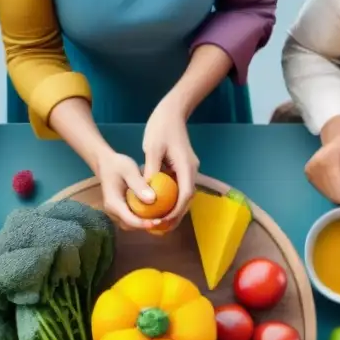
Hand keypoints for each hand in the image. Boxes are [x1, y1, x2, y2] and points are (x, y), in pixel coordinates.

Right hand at [94, 148, 153, 230]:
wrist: (106, 164)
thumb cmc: (118, 165)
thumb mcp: (129, 170)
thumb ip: (139, 184)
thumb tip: (152, 200)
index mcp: (113, 203)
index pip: (129, 219)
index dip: (144, 224)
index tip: (159, 221)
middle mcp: (112, 211)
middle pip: (130, 225)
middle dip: (146, 226)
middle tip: (164, 220)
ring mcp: (115, 212)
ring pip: (130, 224)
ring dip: (144, 224)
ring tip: (160, 218)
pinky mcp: (119, 211)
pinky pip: (130, 219)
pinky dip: (141, 219)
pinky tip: (154, 213)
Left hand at [141, 98, 197, 231]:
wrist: (172, 111)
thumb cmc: (161, 127)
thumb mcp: (152, 149)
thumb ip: (151, 171)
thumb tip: (147, 193)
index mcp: (186, 167)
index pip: (185, 195)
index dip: (176, 211)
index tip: (164, 220)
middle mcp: (192, 170)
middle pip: (188, 199)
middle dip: (176, 215)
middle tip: (162, 228)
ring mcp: (189, 169)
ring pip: (185, 195)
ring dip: (175, 209)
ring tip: (160, 221)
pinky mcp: (184, 168)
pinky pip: (180, 187)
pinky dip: (172, 199)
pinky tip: (160, 205)